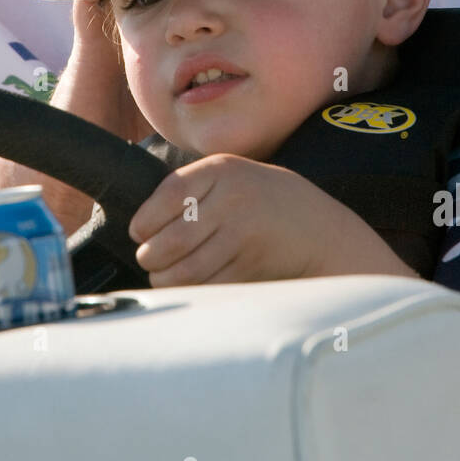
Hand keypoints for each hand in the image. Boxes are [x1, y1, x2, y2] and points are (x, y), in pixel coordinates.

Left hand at [128, 154, 416, 286]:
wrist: (320, 229)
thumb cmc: (262, 201)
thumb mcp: (232, 177)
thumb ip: (192, 189)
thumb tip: (140, 226)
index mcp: (221, 170)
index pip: (167, 195)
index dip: (145, 220)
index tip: (139, 233)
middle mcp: (231, 199)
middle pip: (170, 240)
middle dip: (151, 257)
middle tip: (150, 260)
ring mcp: (243, 233)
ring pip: (184, 269)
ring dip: (165, 279)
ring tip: (164, 276)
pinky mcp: (251, 265)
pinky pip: (207, 285)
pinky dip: (191, 290)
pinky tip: (190, 285)